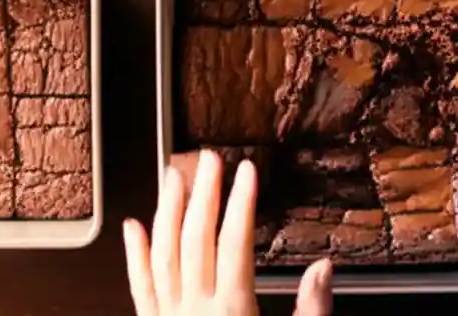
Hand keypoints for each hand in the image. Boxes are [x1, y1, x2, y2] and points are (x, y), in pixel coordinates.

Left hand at [122, 150, 333, 315]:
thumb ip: (310, 311)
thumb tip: (324, 268)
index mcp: (232, 315)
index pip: (234, 244)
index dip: (241, 203)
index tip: (248, 170)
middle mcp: (194, 314)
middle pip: (194, 239)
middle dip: (202, 194)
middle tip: (208, 158)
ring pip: (161, 255)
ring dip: (166, 212)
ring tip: (172, 177)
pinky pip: (140, 288)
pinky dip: (135, 255)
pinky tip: (134, 228)